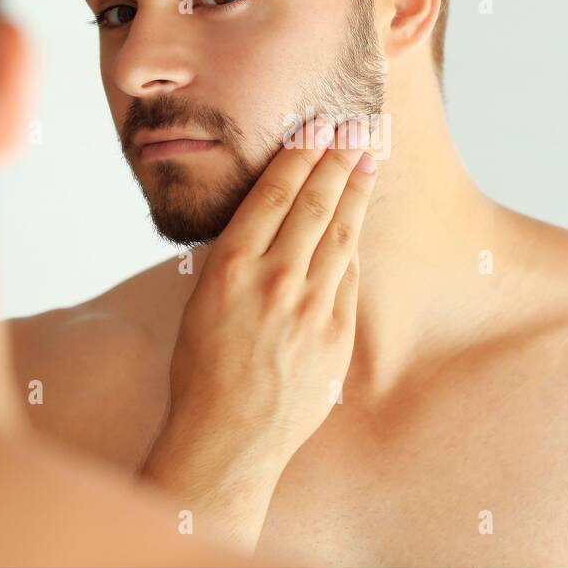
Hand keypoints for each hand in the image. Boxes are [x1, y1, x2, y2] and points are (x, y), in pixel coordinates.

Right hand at [140, 117, 376, 551]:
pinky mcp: (337, 334)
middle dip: (337, 160)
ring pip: (340, 234)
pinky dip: (351, 243)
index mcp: (229, 268)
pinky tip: (357, 220)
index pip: (274, 194)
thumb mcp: (200, 303)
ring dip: (355, 192)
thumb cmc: (201, 372)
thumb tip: (266, 220)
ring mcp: (311, 308)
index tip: (317, 128)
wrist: (229, 439)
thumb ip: (235, 260)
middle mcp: (274, 281)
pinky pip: (348, 277)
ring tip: (367, 158)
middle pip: (314, 204)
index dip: (300, 156)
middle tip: (355, 128)